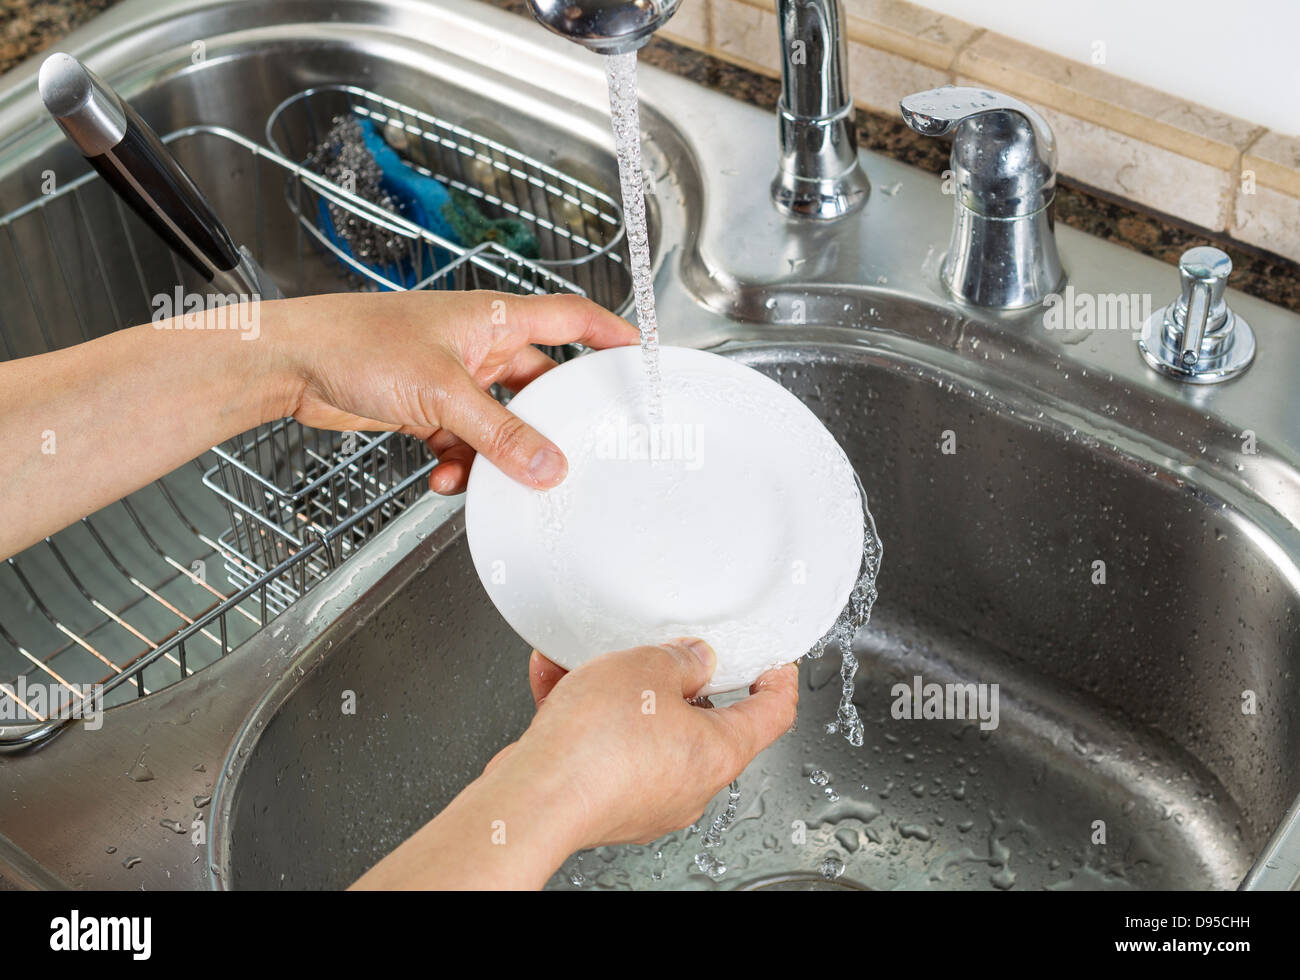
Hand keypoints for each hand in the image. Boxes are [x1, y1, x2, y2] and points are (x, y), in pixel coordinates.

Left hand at [272, 290, 637, 492]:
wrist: (294, 362)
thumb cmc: (358, 342)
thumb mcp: (443, 394)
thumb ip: (499, 435)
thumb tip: (549, 465)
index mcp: (494, 319)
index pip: (572, 318)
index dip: (611, 335)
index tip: (642, 360)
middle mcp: (479, 344)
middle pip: (539, 385)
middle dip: (548, 423)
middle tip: (571, 451)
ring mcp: (454, 376)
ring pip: (500, 423)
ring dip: (496, 454)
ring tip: (489, 476)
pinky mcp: (428, 406)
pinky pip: (464, 441)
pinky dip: (461, 463)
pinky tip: (445, 477)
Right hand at [351, 640, 797, 888]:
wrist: (533, 799)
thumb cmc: (595, 747)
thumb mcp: (647, 668)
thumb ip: (680, 658)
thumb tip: (693, 658)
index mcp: (719, 753)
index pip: (772, 715)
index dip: (777, 680)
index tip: (774, 663)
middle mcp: (689, 785)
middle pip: (702, 721)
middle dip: (677, 679)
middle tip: (661, 650)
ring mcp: (646, 798)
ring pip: (644, 730)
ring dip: (618, 691)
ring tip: (589, 660)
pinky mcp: (604, 801)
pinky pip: (604, 746)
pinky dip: (585, 713)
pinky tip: (557, 680)